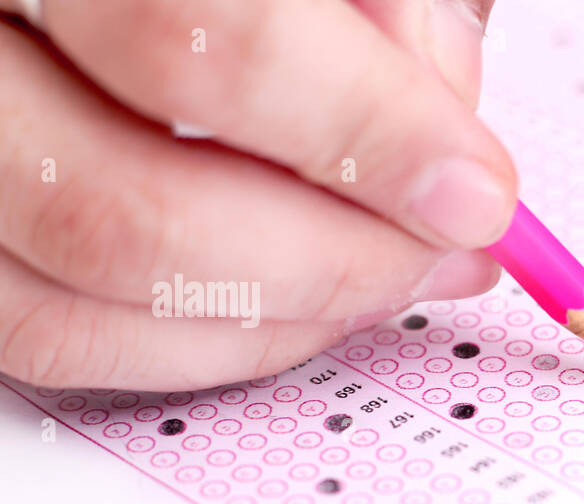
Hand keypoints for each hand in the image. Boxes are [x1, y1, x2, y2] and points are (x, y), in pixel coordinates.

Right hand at [0, 0, 515, 389]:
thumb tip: (444, 95)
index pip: (198, 35)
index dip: (361, 129)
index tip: (474, 189)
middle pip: (127, 209)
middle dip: (334, 257)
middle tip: (443, 247)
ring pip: (89, 297)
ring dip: (284, 314)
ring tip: (393, 274)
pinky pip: (60, 334)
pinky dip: (209, 340)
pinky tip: (303, 300)